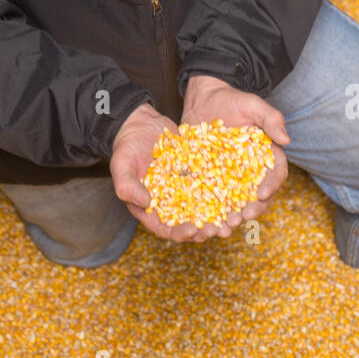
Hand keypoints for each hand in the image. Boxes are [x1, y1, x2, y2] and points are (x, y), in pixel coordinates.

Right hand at [109, 102, 236, 243]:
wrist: (141, 123)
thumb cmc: (126, 146)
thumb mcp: (121, 165)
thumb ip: (127, 186)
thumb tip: (146, 203)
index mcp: (150, 209)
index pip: (167, 230)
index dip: (181, 234)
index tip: (194, 230)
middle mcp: (170, 204)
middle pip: (190, 224)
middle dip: (206, 230)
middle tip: (221, 229)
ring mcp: (185, 191)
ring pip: (204, 209)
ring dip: (219, 217)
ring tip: (235, 219)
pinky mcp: (196, 176)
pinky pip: (211, 187)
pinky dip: (224, 194)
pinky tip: (238, 194)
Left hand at [180, 75, 290, 229]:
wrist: (204, 100)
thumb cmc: (231, 100)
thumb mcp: (252, 104)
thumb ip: (270, 118)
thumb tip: (286, 140)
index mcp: (267, 155)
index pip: (276, 174)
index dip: (271, 186)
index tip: (261, 194)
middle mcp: (253, 170)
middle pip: (260, 194)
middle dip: (254, 208)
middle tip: (244, 216)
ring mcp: (233, 176)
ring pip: (239, 201)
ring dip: (235, 214)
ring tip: (227, 223)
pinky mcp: (213, 179)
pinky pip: (216, 198)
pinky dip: (214, 210)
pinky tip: (207, 220)